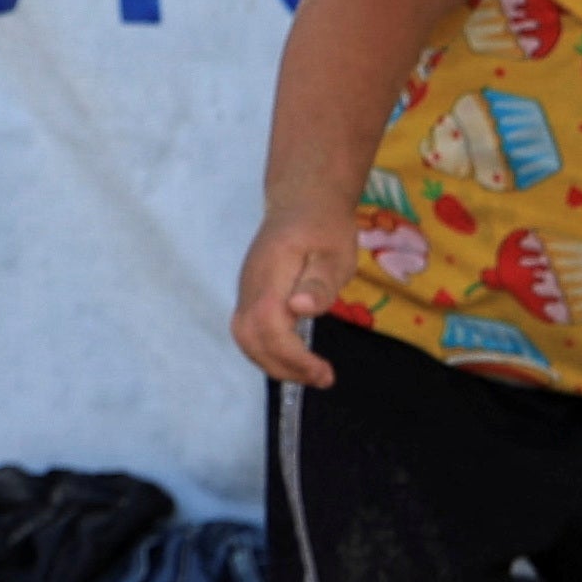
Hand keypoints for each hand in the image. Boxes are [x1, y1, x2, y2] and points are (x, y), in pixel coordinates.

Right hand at [231, 213, 348, 386]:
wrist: (303, 203)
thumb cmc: (325, 228)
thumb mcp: (335, 253)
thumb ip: (320, 282)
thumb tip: (300, 308)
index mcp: (271, 276)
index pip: (268, 326)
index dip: (292, 356)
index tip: (323, 372)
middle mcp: (251, 287)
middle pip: (250, 338)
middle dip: (283, 367)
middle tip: (322, 378)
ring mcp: (247, 291)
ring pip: (246, 338)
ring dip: (275, 363)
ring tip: (312, 374)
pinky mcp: (252, 295)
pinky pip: (251, 331)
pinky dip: (270, 352)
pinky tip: (297, 359)